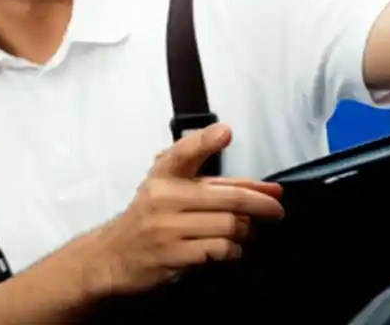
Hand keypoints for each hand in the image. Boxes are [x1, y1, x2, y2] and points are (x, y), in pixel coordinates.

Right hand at [83, 123, 284, 295]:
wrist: (113, 256)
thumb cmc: (151, 219)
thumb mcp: (171, 191)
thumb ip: (215, 185)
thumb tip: (267, 190)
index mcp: (163, 174)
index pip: (183, 152)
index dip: (205, 141)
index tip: (225, 132)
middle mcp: (163, 197)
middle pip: (226, 197)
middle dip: (260, 203)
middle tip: (276, 209)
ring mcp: (167, 227)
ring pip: (228, 225)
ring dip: (245, 232)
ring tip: (245, 233)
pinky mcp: (173, 255)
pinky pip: (219, 249)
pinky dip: (232, 251)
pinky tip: (229, 250)